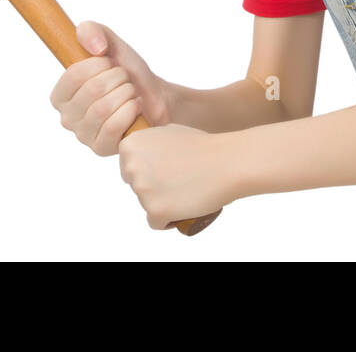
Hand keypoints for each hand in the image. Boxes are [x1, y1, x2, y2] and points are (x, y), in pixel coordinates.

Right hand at [49, 20, 171, 156]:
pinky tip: (136, 106)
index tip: (110, 62)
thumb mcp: (110, 43)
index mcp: (61, 94)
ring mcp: (83, 136)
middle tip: (125, 79)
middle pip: (92, 90)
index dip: (98, 64)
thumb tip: (94, 46)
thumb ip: (91, 30)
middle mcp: (67, 117)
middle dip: (118, 78)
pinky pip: (112, 127)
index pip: (73, 75)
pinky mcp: (101, 148)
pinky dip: (130, 111)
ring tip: (131, 92)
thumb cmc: (128, 72)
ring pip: (103, 109)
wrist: (155, 96)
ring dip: (126, 93)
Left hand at [118, 123, 237, 229]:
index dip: (148, 171)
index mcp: (130, 146)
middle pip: (135, 187)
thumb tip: (139, 153)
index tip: (167, 169)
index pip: (128, 169)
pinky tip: (183, 209)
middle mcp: (131, 167)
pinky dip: (168, 221)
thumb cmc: (203, 147)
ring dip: (163, 203)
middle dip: (154, 187)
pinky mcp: (155, 210)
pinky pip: (156, 223)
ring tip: (185, 192)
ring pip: (146, 205)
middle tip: (178, 181)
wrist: (227, 162)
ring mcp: (142, 189)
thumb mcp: (168, 132)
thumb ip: (149, 142)